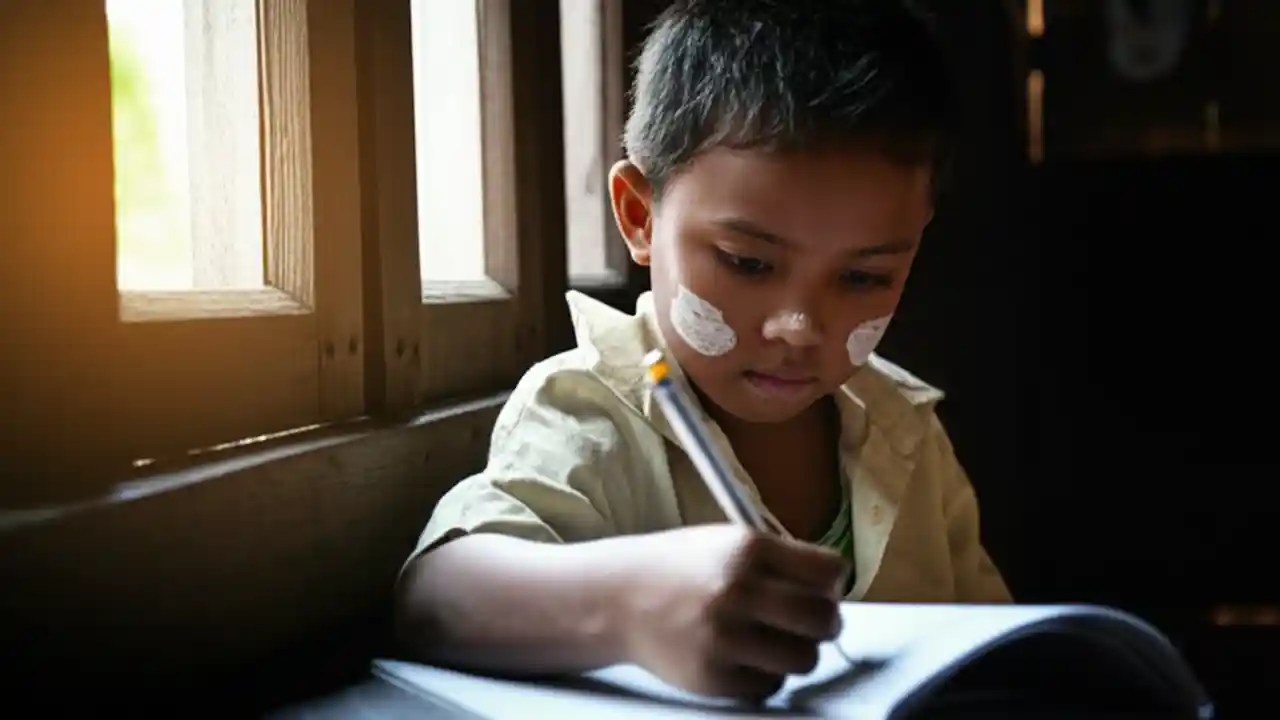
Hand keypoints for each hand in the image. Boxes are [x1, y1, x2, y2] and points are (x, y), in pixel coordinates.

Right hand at [619, 524, 848, 700]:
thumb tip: (833, 593)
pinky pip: (770, 686)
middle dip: (826, 623)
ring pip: (805, 660)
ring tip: (775, 641)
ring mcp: (725, 638)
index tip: (823, 589)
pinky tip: (745, 657)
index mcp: (748, 549)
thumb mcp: (727, 542)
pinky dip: (765, 676)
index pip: (829, 571)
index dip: (832, 583)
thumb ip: (779, 561)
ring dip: (797, 653)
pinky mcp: (714, 677)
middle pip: (824, 620)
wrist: (617, 599)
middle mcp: (738, 591)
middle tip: (812, 623)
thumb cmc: (681, 569)